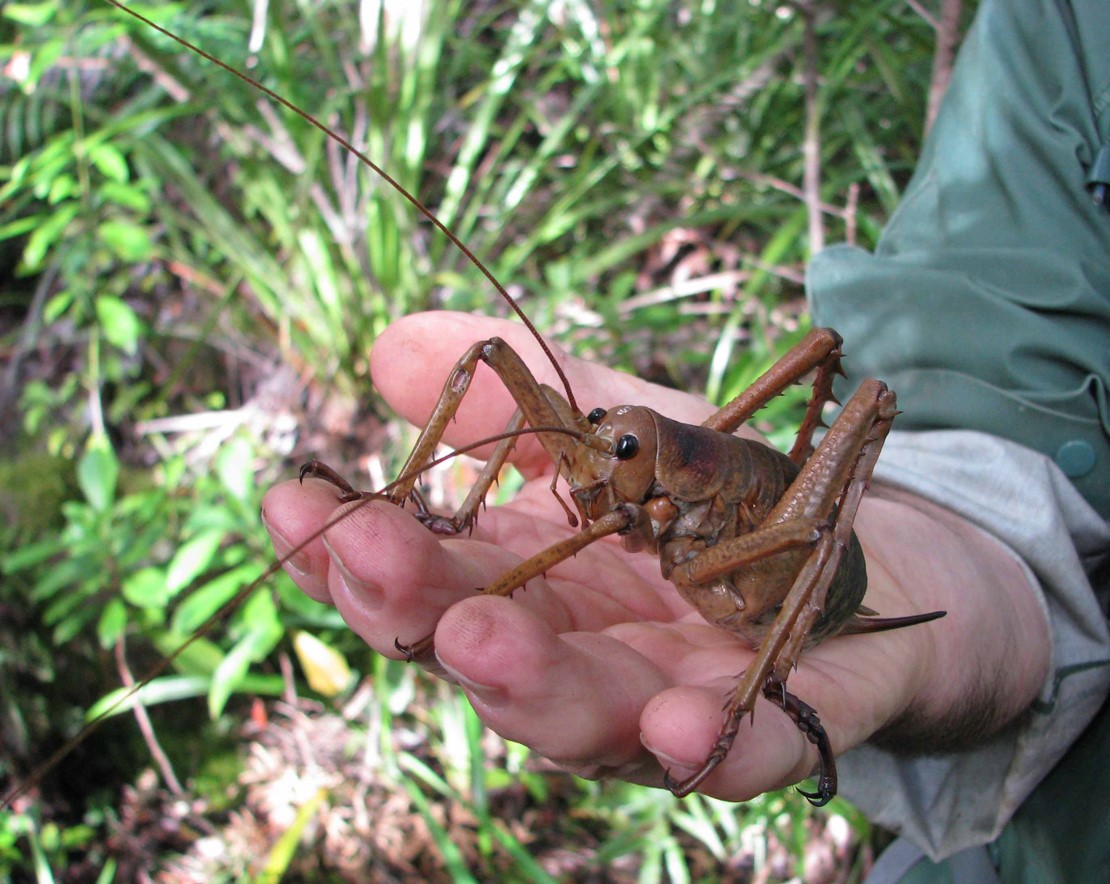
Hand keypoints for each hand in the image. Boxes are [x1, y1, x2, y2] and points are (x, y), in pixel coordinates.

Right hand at [261, 311, 1047, 798]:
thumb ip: (528, 401)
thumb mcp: (625, 426)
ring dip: (533, 690)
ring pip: (590, 718)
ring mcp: (675, 695)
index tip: (290, 504)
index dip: (358, 551)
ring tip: (483, 643)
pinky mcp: (778, 718)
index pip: (432, 578)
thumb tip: (394, 344)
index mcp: (540, 581)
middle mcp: (588, 654)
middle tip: (375, 557)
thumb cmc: (720, 493)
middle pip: (490, 652)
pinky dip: (705, 746)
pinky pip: (741, 749)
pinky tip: (673, 724)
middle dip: (424, 610)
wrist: (867, 542)